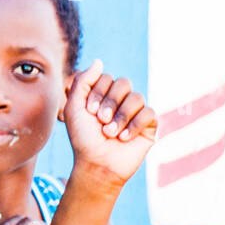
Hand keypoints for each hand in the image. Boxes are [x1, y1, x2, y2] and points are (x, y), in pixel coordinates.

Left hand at [62, 60, 157, 183]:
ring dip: (121, 116)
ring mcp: (136, 112)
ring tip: (110, 133)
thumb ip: (82, 82)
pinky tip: (124, 138)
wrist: (96, 164)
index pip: (107, 78)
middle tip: (100, 120)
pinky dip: (135, 125)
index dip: (98, 92)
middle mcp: (120, 101)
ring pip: (137, 97)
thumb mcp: (74, 108)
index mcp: (103, 95)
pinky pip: (149, 113)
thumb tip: (99, 61)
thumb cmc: (82, 138)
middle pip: (124, 83)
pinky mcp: (149, 125)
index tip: (89, 111)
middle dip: (109, 102)